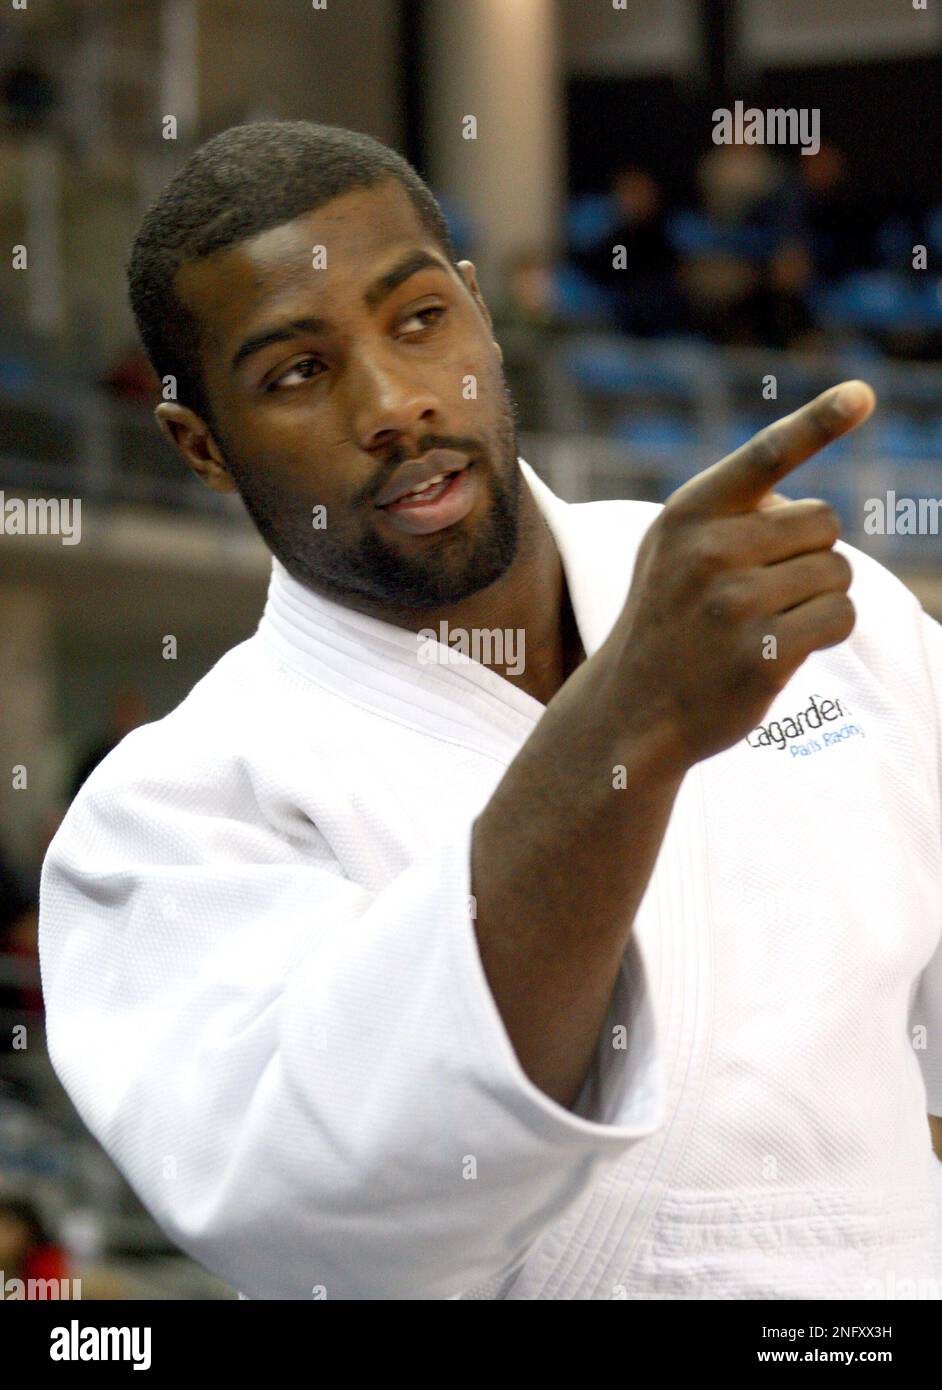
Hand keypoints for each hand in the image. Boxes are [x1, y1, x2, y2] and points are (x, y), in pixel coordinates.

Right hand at [606, 380, 876, 773]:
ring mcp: (734, 604)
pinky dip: (828, 630)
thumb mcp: (672, 551)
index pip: (766, 454)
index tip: (863, 394)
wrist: (632, 710)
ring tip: (768, 621)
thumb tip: (810, 512)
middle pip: (824, 521)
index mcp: (688, 513)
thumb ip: (727, 517)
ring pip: (838, 570)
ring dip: (820, 596)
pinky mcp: (762, 653)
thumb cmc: (667, 621)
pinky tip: (784, 647)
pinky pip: (840, 616)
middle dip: (812, 553)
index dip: (819, 421)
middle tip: (767, 588)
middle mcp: (709, 551)